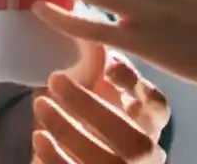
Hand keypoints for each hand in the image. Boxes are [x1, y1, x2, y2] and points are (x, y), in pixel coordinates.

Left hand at [33, 42, 168, 162]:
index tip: (109, 65)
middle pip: (131, 138)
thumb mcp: (101, 104)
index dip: (137, 87)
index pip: (157, 108)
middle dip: (92, 107)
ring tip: (41, 104)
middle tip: (56, 78)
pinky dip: (56, 158)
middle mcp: (146, 158)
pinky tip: (39, 138)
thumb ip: (101, 80)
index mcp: (149, 129)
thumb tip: (93, 45)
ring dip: (69, 130)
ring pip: (105, 161)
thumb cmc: (96, 132)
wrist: (90, 163)